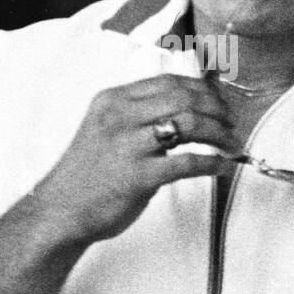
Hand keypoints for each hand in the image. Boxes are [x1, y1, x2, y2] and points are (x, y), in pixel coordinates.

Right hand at [31, 74, 237, 244]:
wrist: (61, 211)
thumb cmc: (91, 174)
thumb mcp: (109, 130)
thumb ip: (142, 117)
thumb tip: (190, 109)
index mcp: (113, 101)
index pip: (168, 82)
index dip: (203, 90)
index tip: (222, 101)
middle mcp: (119, 117)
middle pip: (184, 98)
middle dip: (217, 110)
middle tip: (233, 123)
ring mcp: (128, 145)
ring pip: (189, 124)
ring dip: (220, 134)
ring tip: (232, 144)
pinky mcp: (137, 175)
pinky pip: (187, 162)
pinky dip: (212, 163)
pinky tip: (221, 166)